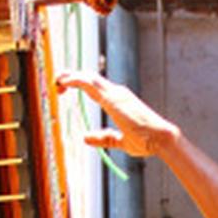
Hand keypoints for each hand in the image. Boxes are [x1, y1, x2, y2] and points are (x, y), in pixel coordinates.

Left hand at [57, 71, 179, 158]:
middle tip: (57, 82)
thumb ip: (103, 138)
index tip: (65, 89)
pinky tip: (64, 82)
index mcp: (119, 100)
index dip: (79, 83)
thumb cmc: (146, 141)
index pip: (95, 86)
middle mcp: (117, 93)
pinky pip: (89, 84)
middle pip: (90, 78)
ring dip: (71, 76)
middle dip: (72, 77)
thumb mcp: (119, 141)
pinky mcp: (113, 98)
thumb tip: (85, 137)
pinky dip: (75, 80)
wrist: (160, 139)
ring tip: (57, 80)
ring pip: (88, 77)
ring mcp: (115, 93)